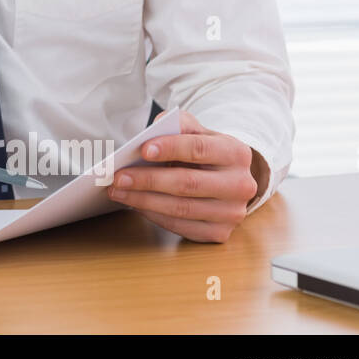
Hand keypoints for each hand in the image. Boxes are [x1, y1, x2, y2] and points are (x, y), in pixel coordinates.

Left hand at [107, 109, 261, 241]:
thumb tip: (151, 133)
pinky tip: (134, 204)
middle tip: (117, 176)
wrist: (227, 178)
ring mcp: (232, 213)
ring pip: (181, 208)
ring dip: (143, 200)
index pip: (199, 148)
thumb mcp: (198, 132)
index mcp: (237, 153)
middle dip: (148, 180)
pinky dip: (154, 215)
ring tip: (117, 191)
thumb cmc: (205, 152)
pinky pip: (181, 227)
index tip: (142, 149)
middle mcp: (241, 185)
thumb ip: (179, 125)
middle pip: (187, 183)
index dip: (170, 148)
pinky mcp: (220, 233)